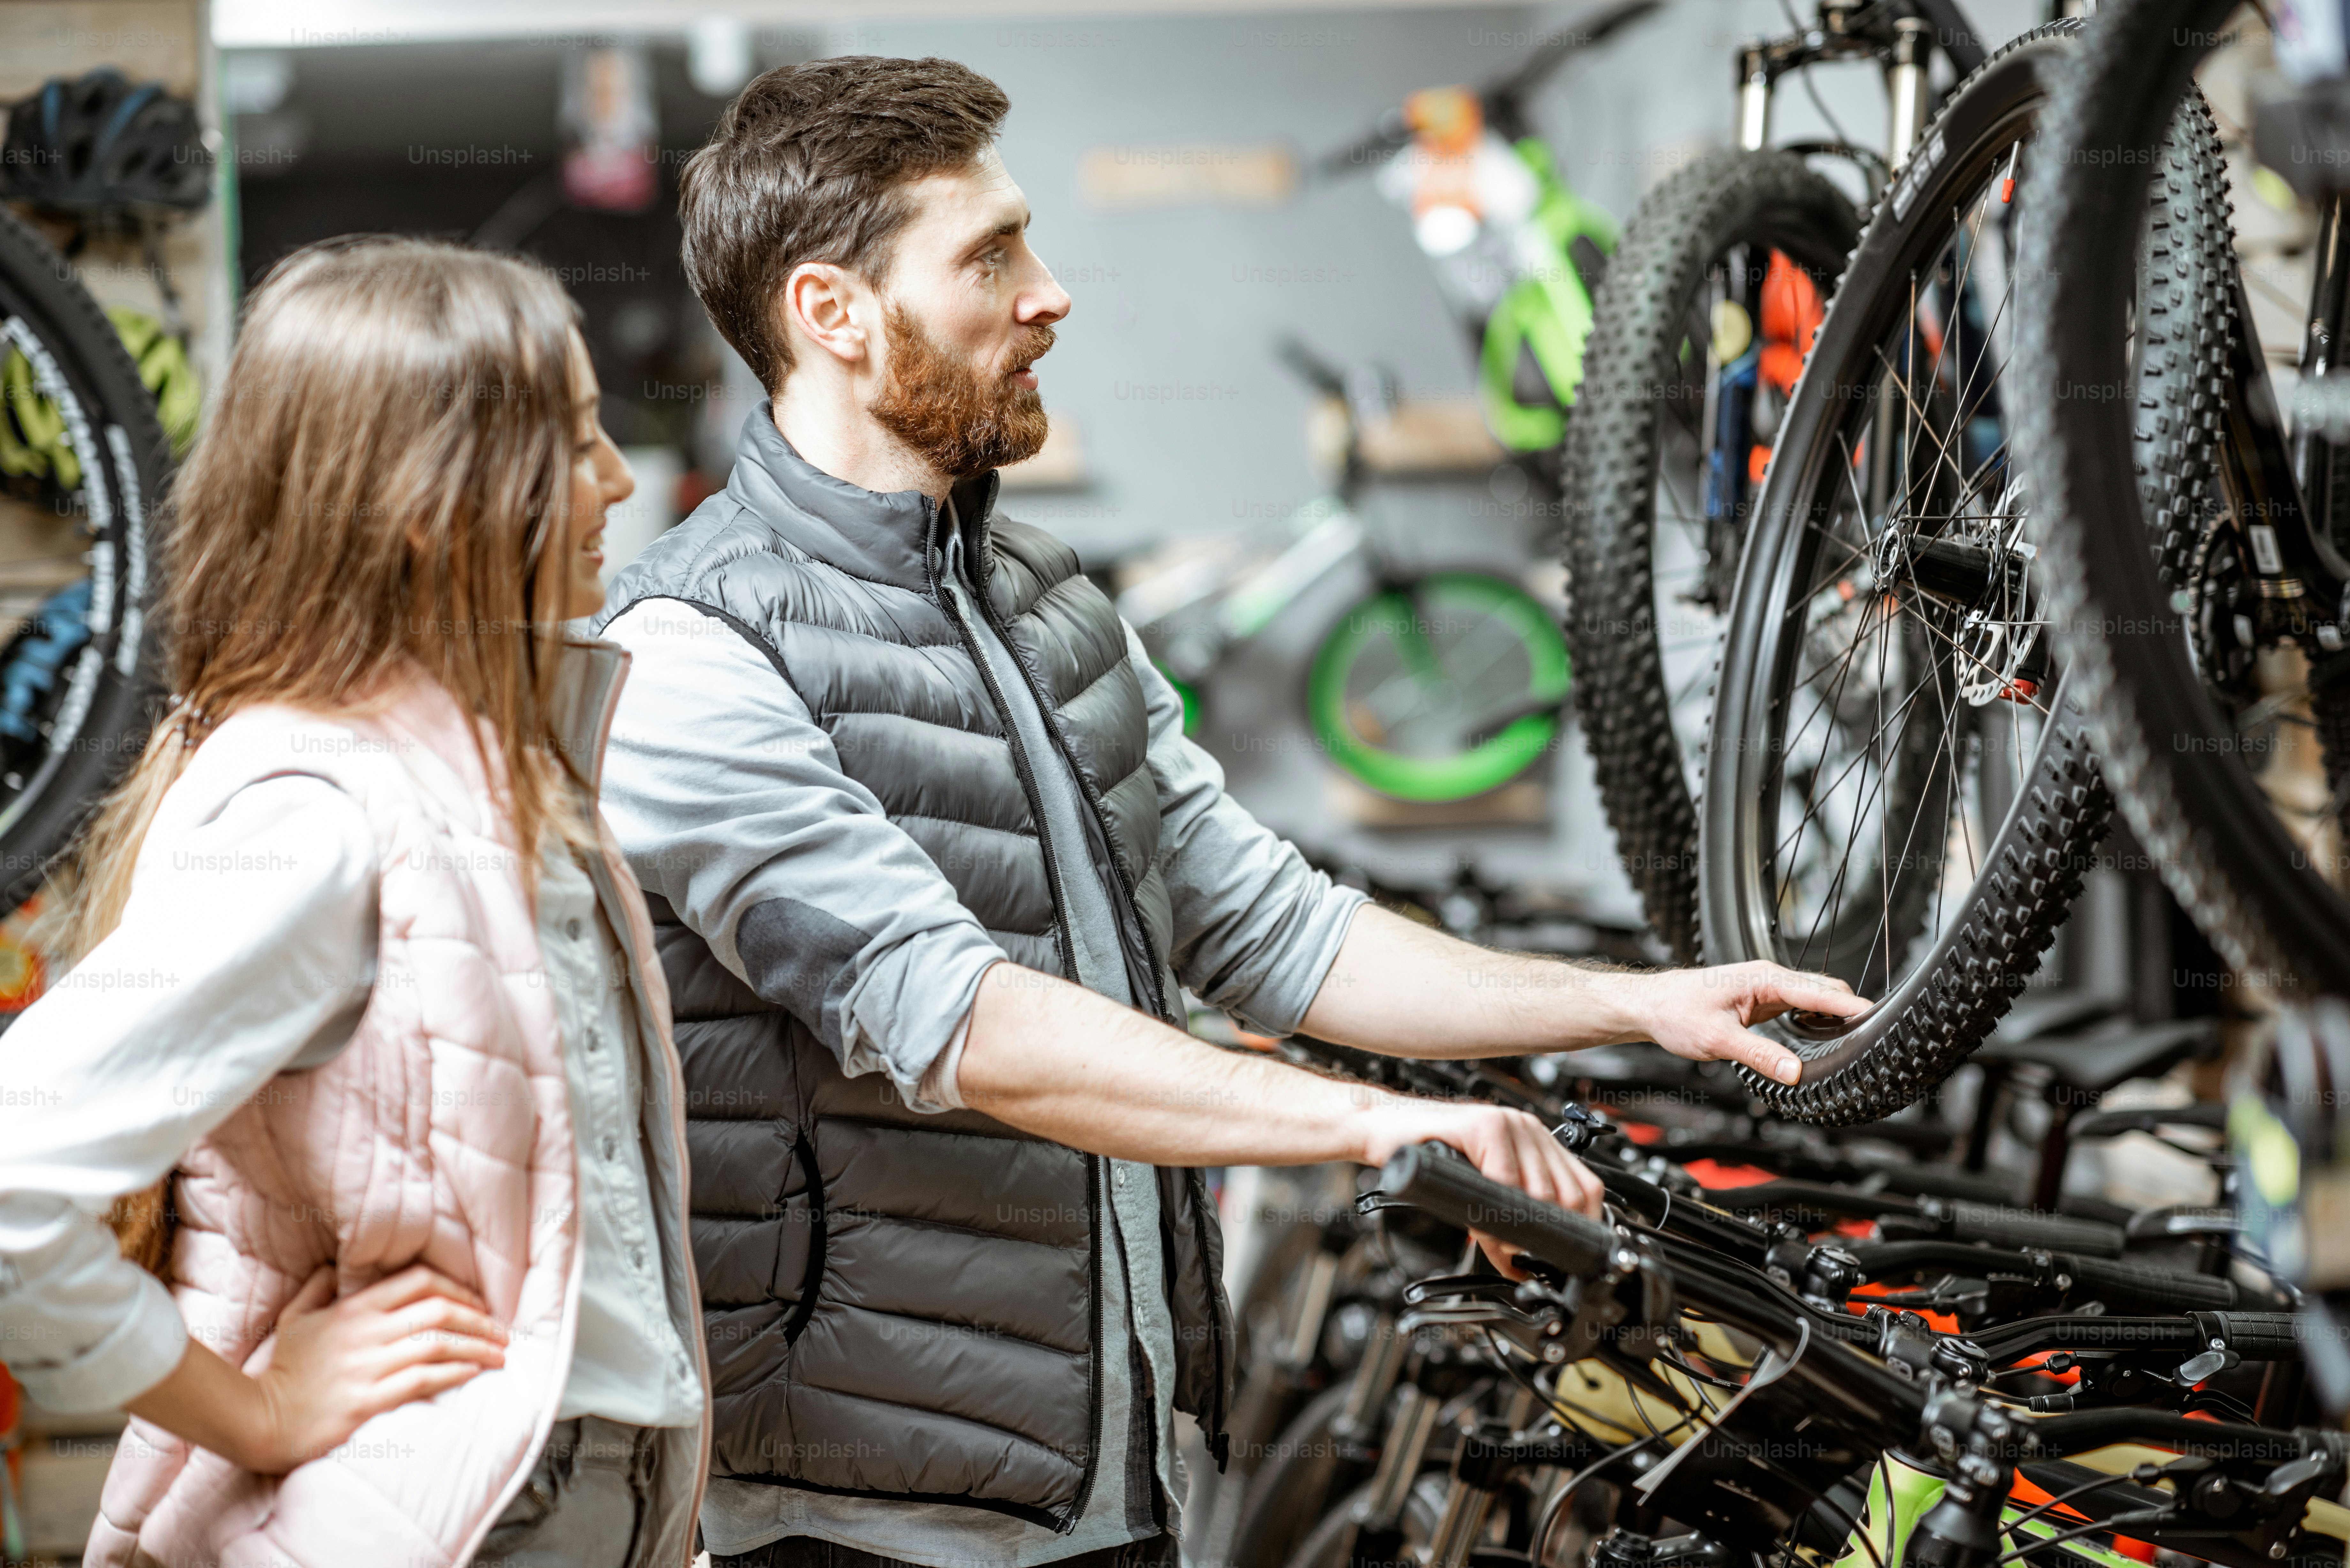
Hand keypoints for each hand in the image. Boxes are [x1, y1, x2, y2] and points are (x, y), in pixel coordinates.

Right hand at [242, 1264, 508, 1471]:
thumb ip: (317, 1288)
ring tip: (500, 1355)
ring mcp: (367, 1367)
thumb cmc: (283, 1372)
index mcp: (354, 1309)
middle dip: (479, 1319)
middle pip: (439, 1311)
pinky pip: (422, 1380)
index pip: (419, 1280)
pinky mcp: (366, 1401)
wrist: (260, 1420)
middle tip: (502, 1331)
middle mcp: (365, 1333)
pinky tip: (473, 1373)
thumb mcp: (295, 1319)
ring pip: (437, 1345)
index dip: (458, 1287)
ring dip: (477, 1348)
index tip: (480, 1303)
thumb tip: (334, 1266)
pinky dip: (454, 1373)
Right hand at [1361, 1097, 1602, 1277]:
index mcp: (1536, 1140)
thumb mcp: (1478, 1191)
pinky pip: (1506, 1179)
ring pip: (1540, 1192)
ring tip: (1492, 1241)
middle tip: (1517, 1255)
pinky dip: (1495, 1214)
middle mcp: (1529, 1127)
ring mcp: (1510, 1122)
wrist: (1383, 1130)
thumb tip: (1523, 1266)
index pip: (1585, 1188)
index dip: (1580, 1228)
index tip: (1561, 1258)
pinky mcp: (1484, 1124)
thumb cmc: (1428, 1155)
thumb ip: (1508, 1217)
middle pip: (1569, 1195)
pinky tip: (1477, 1225)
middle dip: (1547, 1236)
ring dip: (1518, 1230)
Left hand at [1616, 961, 1870, 1085]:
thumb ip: (1758, 1054)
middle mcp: (1768, 977)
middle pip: (1823, 989)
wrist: (1650, 1006)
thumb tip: (1793, 1072)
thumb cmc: (1675, 1013)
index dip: (1849, 1005)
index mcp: (1762, 978)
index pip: (1819, 990)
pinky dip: (1816, 1016)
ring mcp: (1765, 986)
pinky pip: (1798, 1004)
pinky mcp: (1760, 998)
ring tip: (1855, 1037)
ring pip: (1813, 996)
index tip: (1876, 1016)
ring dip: (1833, 1012)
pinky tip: (1822, 1035)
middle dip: (1849, 1008)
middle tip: (1872, 1035)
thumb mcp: (1717, 1040)